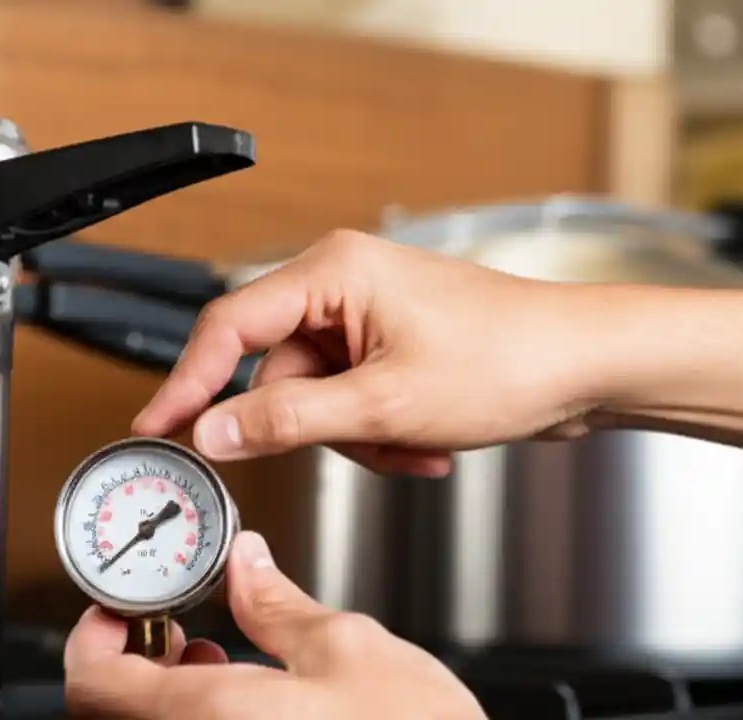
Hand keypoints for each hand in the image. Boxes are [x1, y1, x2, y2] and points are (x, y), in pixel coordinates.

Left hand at [64, 531, 485, 718]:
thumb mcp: (347, 647)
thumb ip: (276, 602)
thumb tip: (248, 564)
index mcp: (208, 719)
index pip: (92, 683)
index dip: (93, 633)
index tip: (118, 607)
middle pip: (110, 713)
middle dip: (128, 660)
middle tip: (163, 623)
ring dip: (156, 692)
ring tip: (203, 655)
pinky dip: (192, 717)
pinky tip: (238, 696)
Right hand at [132, 230, 611, 475]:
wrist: (584, 365)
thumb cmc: (507, 359)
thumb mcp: (384, 405)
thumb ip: (288, 420)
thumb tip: (216, 429)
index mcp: (334, 272)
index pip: (229, 326)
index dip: (187, 382)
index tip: (158, 427)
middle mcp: (345, 284)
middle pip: (277, 373)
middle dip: (317, 428)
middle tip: (363, 447)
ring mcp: (370, 316)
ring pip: (317, 398)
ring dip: (358, 438)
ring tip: (413, 445)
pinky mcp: (392, 345)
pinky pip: (353, 401)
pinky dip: (380, 433)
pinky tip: (424, 442)